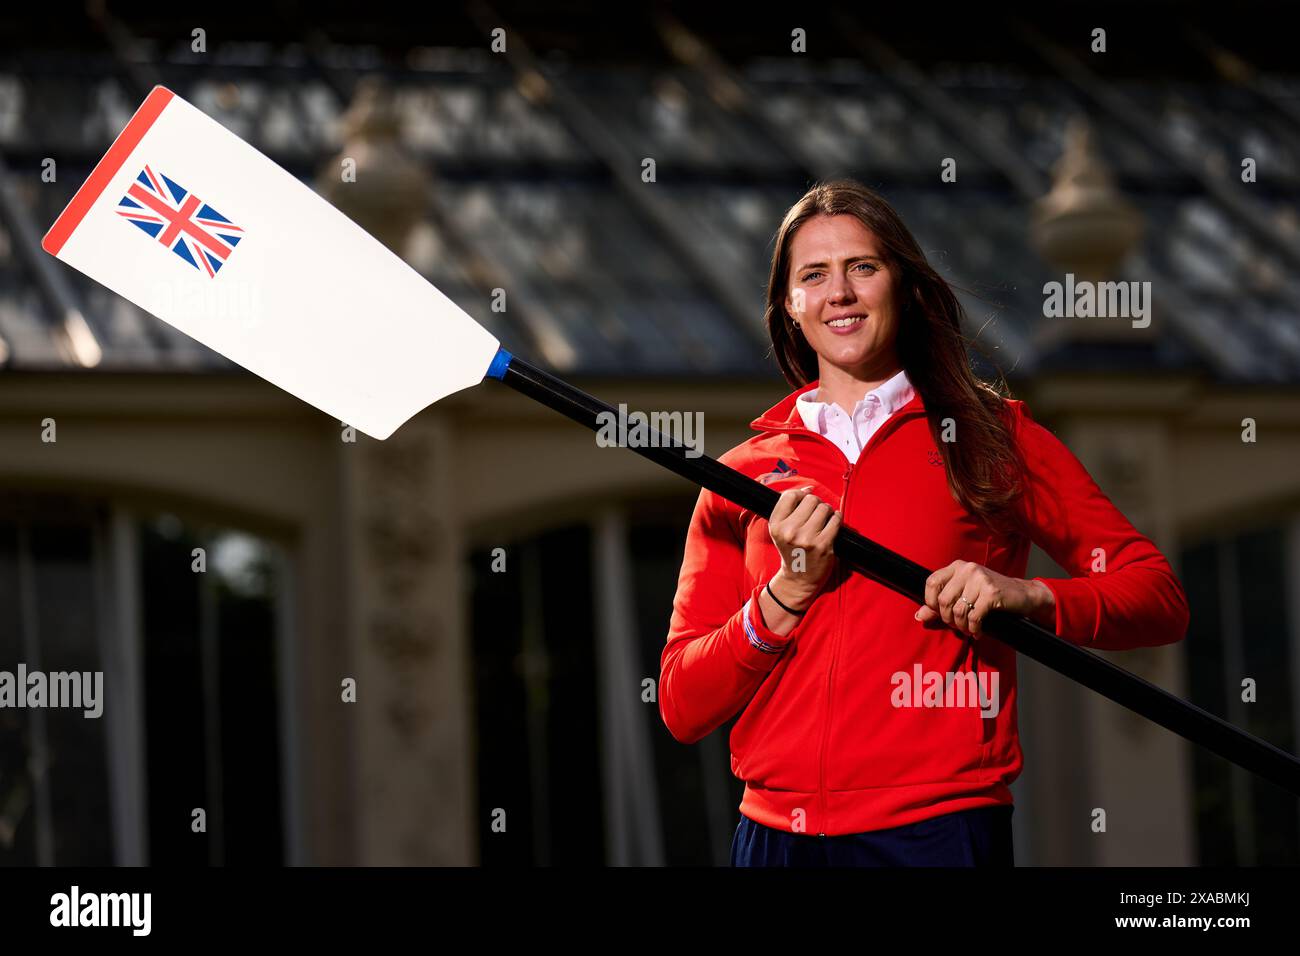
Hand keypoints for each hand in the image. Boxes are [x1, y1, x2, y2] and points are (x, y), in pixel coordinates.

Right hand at [766, 486, 841, 610]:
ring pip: (824, 508)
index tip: (804, 502)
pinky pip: (835, 519)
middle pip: (810, 500)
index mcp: (776, 525)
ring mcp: (807, 539)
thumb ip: (790, 507)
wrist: (799, 578)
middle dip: (815, 504)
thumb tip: (809, 488)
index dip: (800, 495)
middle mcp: (789, 531)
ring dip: (826, 511)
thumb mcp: (781, 529)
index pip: (790, 495)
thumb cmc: (791, 549)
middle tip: (814, 515)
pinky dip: (836, 519)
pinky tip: (831, 525)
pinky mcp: (824, 545)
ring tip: (822, 521)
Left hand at [915, 560, 1055, 636]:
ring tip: (968, 629)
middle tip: (957, 626)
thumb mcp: (964, 595)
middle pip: (943, 600)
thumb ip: (940, 604)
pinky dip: (974, 628)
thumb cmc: (990, 595)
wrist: (1023, 594)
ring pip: (958, 610)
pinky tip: (978, 631)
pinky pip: (974, 617)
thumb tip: (919, 616)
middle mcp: (967, 569)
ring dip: (961, 626)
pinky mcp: (992, 593)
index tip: (941, 613)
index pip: (931, 582)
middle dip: (948, 619)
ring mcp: (980, 579)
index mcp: (957, 566)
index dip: (931, 602)